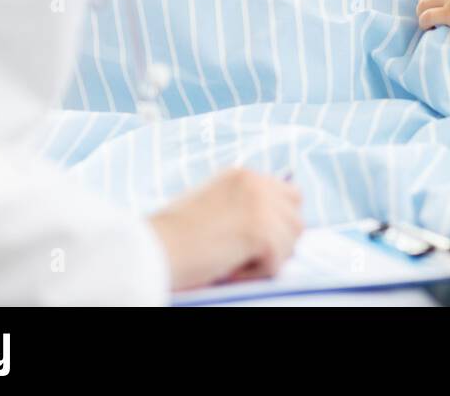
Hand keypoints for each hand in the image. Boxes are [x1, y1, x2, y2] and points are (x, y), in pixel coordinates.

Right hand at [149, 167, 303, 290]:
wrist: (152, 247)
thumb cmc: (174, 234)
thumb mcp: (213, 204)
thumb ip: (244, 204)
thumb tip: (276, 225)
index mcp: (245, 175)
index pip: (290, 196)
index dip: (278, 223)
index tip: (256, 240)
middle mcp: (258, 184)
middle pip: (296, 220)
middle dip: (279, 242)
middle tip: (246, 255)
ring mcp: (262, 207)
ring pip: (291, 243)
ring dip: (268, 259)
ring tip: (233, 261)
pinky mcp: (262, 233)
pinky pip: (277, 264)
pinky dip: (256, 275)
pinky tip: (230, 269)